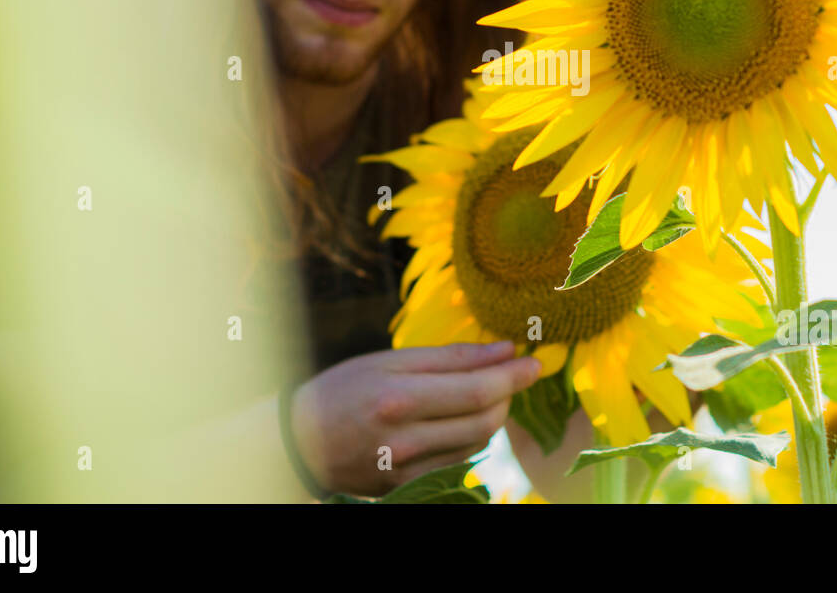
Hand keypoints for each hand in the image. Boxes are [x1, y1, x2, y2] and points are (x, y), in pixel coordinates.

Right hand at [290, 340, 541, 497]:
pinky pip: (459, 460)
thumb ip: (450, 357)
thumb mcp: (390, 360)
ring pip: (477, 442)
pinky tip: (461, 418)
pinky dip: (472, 436)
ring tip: (485, 391)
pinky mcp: (410, 486)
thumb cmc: (344, 389)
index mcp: (400, 397)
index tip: (535, 362)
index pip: (477, 389)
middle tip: (513, 374)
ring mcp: (409, 468)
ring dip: (493, 415)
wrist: (301, 442)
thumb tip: (504, 350)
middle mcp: (407, 438)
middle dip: (508, 395)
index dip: (514, 376)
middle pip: (485, 420)